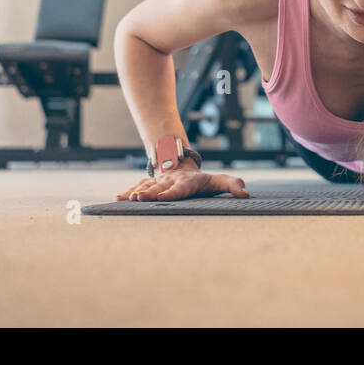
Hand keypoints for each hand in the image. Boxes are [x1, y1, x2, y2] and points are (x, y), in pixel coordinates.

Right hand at [116, 157, 249, 200]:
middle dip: (150, 193)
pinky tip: (118, 198)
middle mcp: (170, 181)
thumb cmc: (201, 181)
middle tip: (140, 198)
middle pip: (159, 188)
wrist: (181, 166)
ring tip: (127, 198)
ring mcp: (158, 182)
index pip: (179, 189)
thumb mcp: (218, 182)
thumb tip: (245, 193)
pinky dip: (127, 192)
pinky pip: (137, 186)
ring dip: (136, 192)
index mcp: (187, 183)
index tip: (163, 198)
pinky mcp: (149, 183)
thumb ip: (232, 185)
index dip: (171, 193)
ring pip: (146, 186)